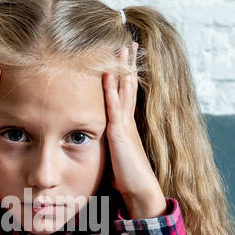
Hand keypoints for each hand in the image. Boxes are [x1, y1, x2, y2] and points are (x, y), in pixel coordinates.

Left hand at [103, 41, 166, 218]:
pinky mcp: (119, 132)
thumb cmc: (127, 178)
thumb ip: (106, 144)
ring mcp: (124, 124)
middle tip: (129, 42)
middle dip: (129, 64)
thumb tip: (95, 141)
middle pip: (128, 85)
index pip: (126, 94)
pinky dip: (112, 88)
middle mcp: (127, 120)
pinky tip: (109, 73)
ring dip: (123, 68)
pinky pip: (114, 106)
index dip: (126, 75)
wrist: (140, 191)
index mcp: (126, 125)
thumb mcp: (114, 156)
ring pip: (124, 90)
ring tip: (123, 47)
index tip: (125, 58)